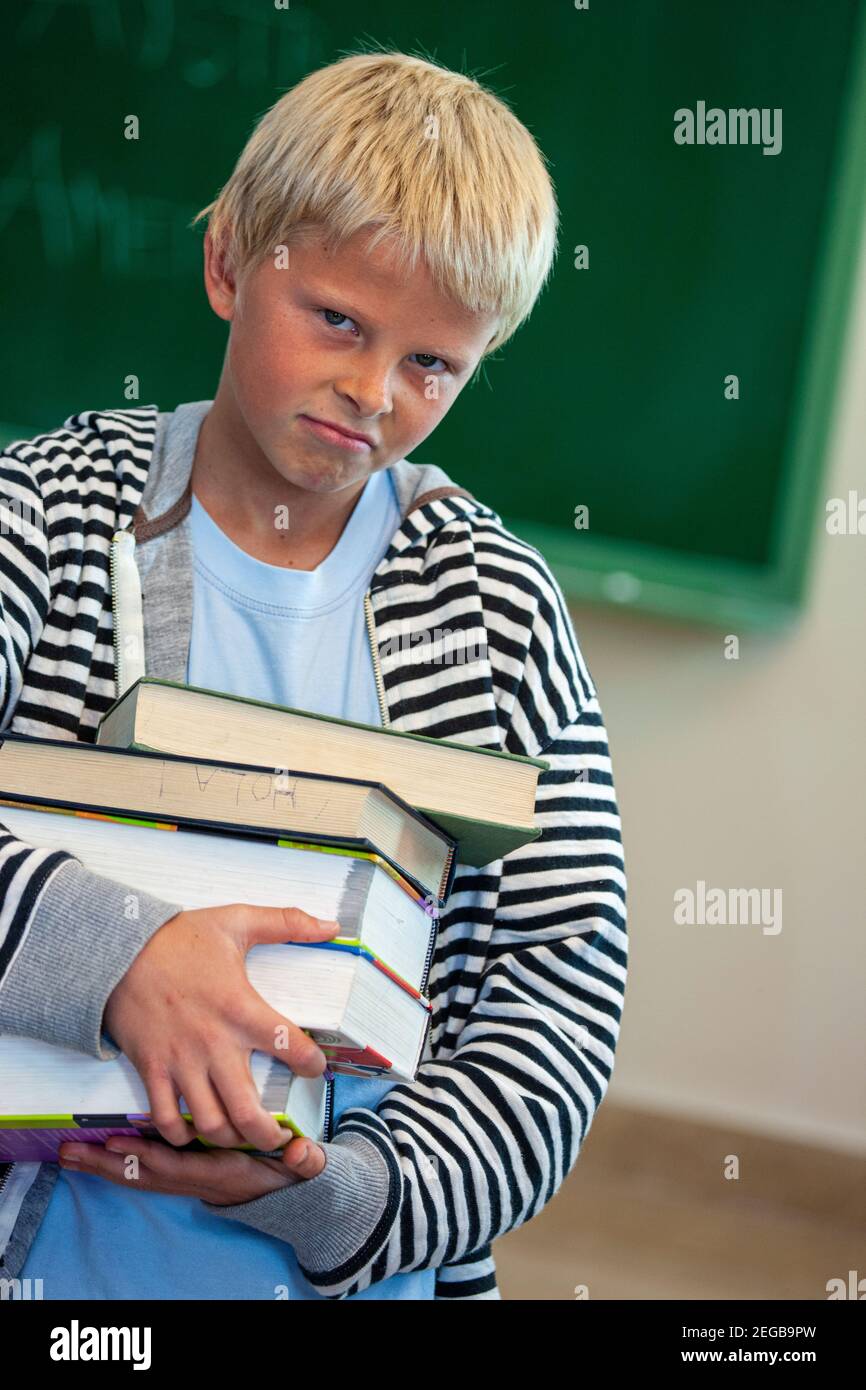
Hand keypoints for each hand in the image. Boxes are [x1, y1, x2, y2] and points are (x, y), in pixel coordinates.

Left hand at [57, 1131, 326, 1204]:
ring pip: (139, 1176)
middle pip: (145, 1176)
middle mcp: (197, 1181)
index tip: (119, 1141)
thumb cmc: (293, 1174)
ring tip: (69, 1154)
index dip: (146, 1155)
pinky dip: (118, 1165)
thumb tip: (300, 1154)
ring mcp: (187, 1181)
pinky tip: (97, 1154)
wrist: (292, 1199)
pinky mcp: (183, 1175)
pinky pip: (145, 1172)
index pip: (178, 1166)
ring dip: (103, 1167)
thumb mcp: (305, 1166)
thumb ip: (304, 1160)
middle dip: (106, 1166)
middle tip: (70, 1153)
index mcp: (221, 1174)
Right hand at [103, 903, 340, 1152]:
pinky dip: (181, 1136)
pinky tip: (195, 1133)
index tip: (316, 1068)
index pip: (289, 1046)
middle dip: (267, 1136)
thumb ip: (287, 922)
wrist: (117, 949)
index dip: (312, 1064)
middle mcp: (213, 1043)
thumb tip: (332, 925)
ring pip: (208, 1124)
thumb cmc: (179, 938)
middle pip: (246, 1111)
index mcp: (240, 1008)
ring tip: (241, 1136)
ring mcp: (180, 1062)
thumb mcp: (237, 920)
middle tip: (279, 1138)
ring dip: (229, 1139)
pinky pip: (166, 1119)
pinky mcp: (151, 1070)